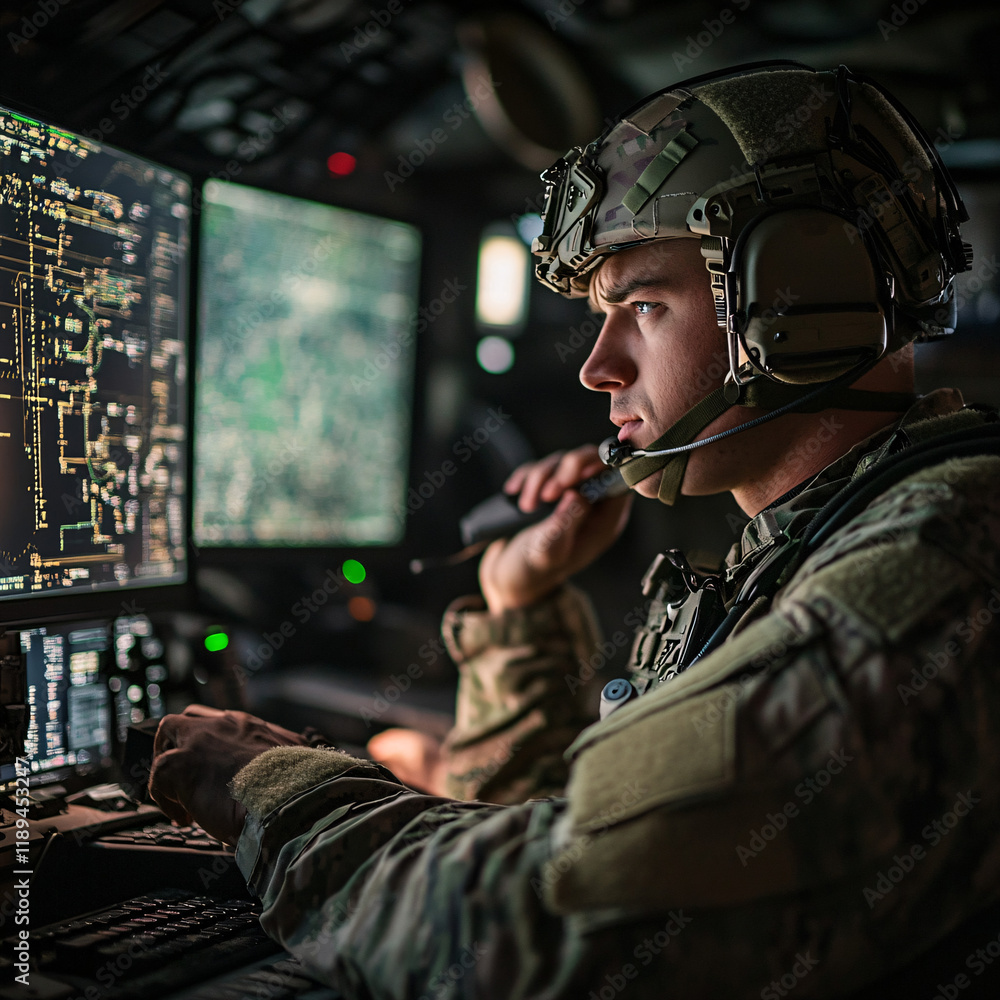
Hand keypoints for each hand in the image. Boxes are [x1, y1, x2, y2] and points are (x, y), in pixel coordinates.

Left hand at [149, 705, 305, 845]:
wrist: (285, 798)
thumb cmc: (293, 787)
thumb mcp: (293, 763)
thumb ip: (282, 759)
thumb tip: (294, 771)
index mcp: (252, 726)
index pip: (222, 722)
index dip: (214, 744)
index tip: (217, 766)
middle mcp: (225, 724)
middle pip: (191, 716)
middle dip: (182, 741)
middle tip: (188, 772)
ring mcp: (200, 740)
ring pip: (167, 732)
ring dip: (170, 762)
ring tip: (176, 792)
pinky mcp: (180, 764)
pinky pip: (158, 776)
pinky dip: (165, 799)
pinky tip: (184, 818)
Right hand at [479, 444, 631, 612]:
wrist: (509, 575)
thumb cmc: (535, 569)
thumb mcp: (550, 550)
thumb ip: (566, 522)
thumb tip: (578, 493)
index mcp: (604, 521)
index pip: (619, 480)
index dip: (603, 468)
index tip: (577, 476)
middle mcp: (591, 504)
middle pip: (592, 462)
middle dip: (567, 469)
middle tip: (548, 494)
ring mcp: (567, 494)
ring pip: (562, 461)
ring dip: (540, 477)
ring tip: (526, 507)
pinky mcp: (545, 488)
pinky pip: (539, 467)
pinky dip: (525, 477)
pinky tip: (514, 494)